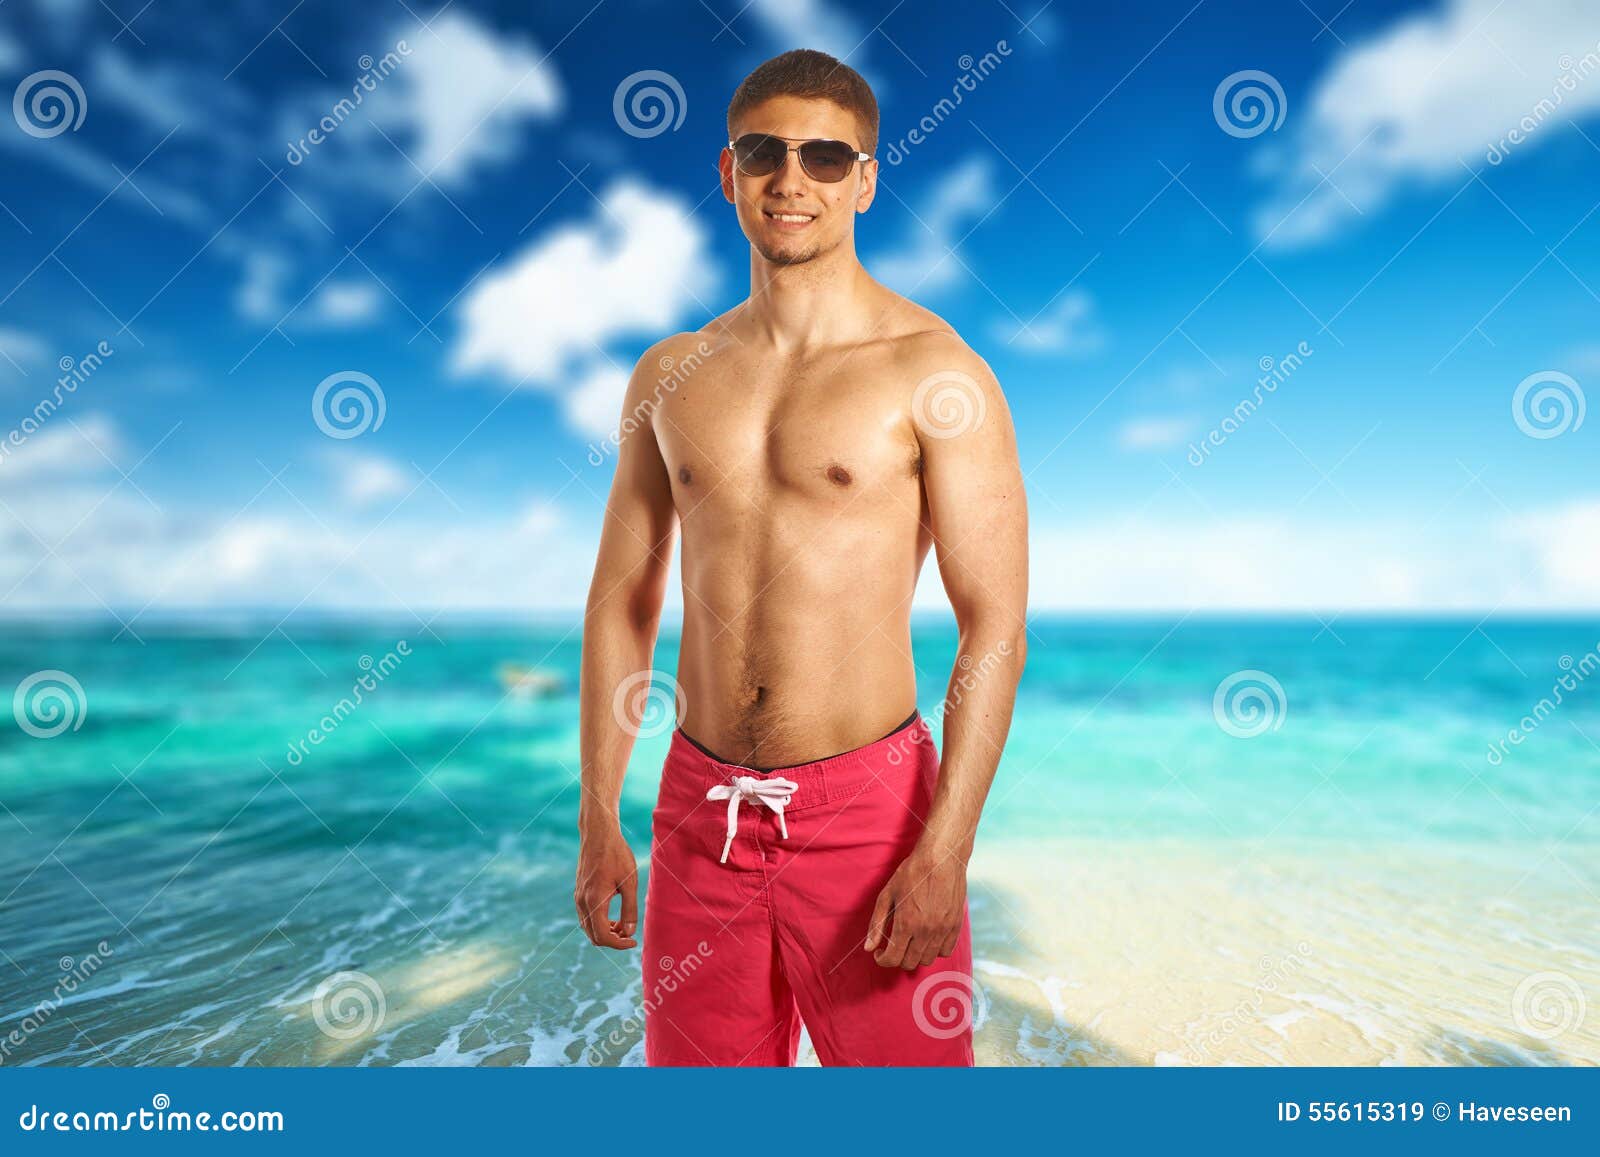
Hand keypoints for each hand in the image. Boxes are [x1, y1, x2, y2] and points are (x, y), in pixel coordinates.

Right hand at [574, 819, 637, 949]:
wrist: (598, 834)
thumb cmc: (616, 854)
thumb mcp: (629, 882)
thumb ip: (629, 909)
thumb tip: (629, 932)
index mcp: (594, 902)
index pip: (603, 936)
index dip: (619, 944)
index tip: (633, 942)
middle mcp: (582, 902)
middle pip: (593, 936)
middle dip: (612, 940)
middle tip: (629, 935)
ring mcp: (578, 897)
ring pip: (588, 927)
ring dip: (605, 932)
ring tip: (623, 925)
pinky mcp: (579, 891)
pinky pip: (586, 916)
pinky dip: (598, 922)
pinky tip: (613, 915)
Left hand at [863, 846, 966, 969]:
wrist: (942, 858)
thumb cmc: (912, 873)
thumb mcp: (887, 894)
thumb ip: (876, 923)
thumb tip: (868, 948)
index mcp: (906, 923)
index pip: (893, 958)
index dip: (882, 959)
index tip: (879, 952)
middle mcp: (926, 931)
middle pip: (909, 962)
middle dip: (897, 957)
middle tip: (894, 945)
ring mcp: (943, 930)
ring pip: (927, 959)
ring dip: (916, 955)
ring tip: (911, 940)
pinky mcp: (955, 926)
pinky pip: (945, 951)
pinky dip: (935, 950)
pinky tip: (928, 937)